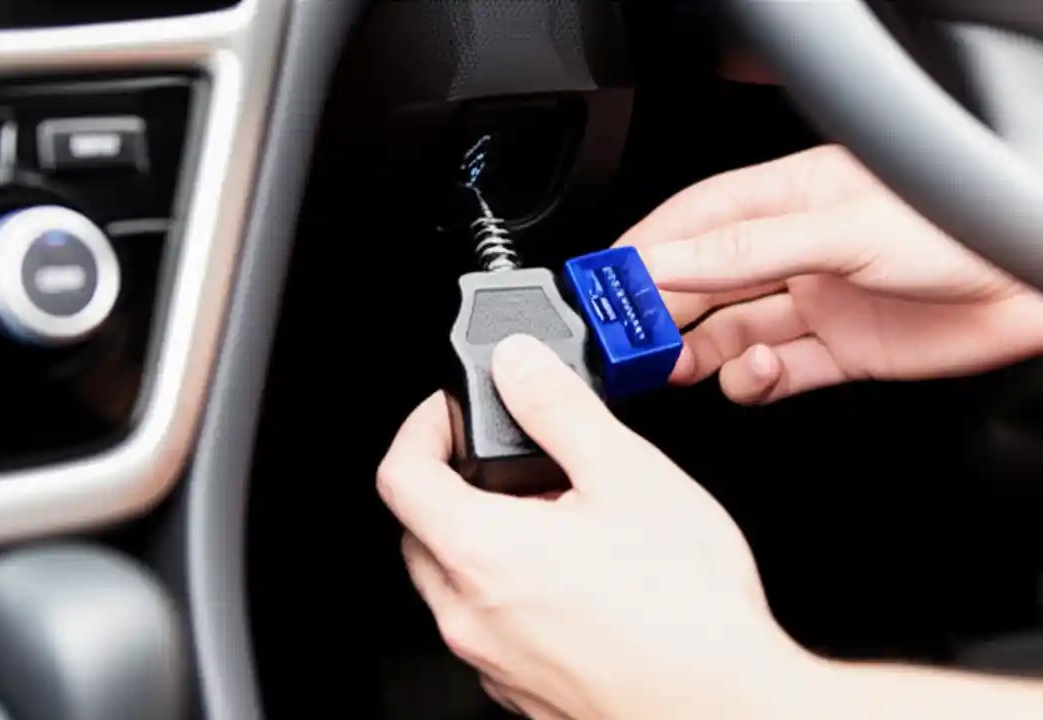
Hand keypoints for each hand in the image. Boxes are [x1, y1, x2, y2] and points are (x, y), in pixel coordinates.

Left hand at [376, 335, 820, 719]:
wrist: (728, 706)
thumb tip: (517, 365)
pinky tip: (573, 580)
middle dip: (452, 482)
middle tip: (513, 462)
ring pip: (454, 582)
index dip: (422, 425)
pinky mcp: (522, 691)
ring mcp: (492, 661)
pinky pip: (489, 627)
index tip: (456, 411)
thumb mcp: (627, 474)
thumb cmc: (687, 610)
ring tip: (557, 520)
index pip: (400, 473)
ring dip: (484, 540)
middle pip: (419, 529)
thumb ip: (558, 408)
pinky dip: (510, 592)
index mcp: (480, 554)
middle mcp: (469, 616)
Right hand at [625, 145, 1042, 403]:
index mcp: (790, 199)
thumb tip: (665, 261)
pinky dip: (753, 382)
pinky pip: (776, 374)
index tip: (605, 283)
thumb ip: (745, 250)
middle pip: (704, 282)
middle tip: (626, 339)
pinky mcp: (840, 354)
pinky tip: (751, 377)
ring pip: (731, 331)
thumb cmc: (960, 229)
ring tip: (673, 368)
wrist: (1039, 286)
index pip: (695, 222)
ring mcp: (816, 303)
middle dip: (662, 310)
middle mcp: (796, 251)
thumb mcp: (838, 229)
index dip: (646, 251)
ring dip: (697, 352)